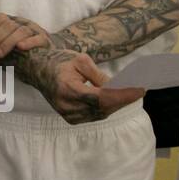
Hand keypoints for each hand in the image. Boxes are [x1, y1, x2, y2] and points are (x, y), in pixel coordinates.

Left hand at [0, 13, 50, 59]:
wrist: (50, 57)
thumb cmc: (24, 55)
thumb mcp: (9, 54)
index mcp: (13, 22)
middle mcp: (23, 23)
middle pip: (8, 25)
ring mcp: (35, 31)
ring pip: (21, 31)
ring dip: (7, 42)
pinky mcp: (46, 40)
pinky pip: (38, 38)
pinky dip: (29, 42)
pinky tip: (20, 47)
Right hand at [20, 48, 144, 124]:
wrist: (39, 71)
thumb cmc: (60, 61)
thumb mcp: (80, 60)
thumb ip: (99, 75)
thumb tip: (118, 87)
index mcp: (67, 88)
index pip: (101, 97)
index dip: (122, 95)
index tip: (140, 90)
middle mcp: (66, 105)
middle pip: (103, 108)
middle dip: (123, 99)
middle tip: (139, 90)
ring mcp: (68, 114)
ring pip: (101, 114)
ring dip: (117, 104)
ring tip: (130, 94)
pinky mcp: (70, 119)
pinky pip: (94, 116)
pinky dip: (107, 108)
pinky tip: (115, 100)